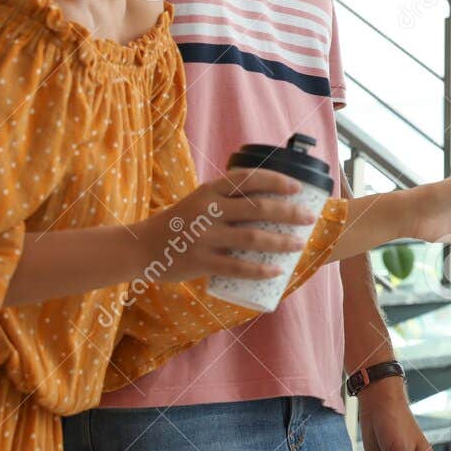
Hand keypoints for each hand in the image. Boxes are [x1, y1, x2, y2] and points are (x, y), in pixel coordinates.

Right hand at [145, 169, 319, 281]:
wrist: (140, 247)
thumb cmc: (177, 223)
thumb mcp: (199, 201)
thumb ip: (226, 200)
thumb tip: (270, 202)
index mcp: (209, 190)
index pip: (249, 179)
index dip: (276, 181)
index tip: (298, 188)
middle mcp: (208, 209)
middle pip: (258, 208)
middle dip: (289, 212)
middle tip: (309, 218)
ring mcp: (204, 235)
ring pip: (252, 237)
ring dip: (281, 241)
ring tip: (300, 244)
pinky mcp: (200, 261)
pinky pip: (236, 266)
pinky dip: (259, 269)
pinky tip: (277, 271)